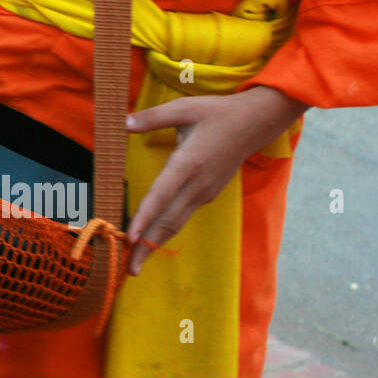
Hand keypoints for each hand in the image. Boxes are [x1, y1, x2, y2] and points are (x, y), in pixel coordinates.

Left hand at [124, 86, 304, 274]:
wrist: (255, 123)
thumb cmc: (216, 113)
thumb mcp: (184, 108)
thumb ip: (152, 118)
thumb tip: (123, 123)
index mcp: (189, 163)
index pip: (162, 194)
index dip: (146, 216)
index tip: (131, 237)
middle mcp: (198, 184)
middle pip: (169, 220)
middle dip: (148, 246)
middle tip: (128, 270)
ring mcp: (205, 192)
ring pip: (176, 222)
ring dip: (155, 242)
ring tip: (136, 262)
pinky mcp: (207, 194)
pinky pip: (182, 215)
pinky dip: (164, 229)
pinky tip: (150, 237)